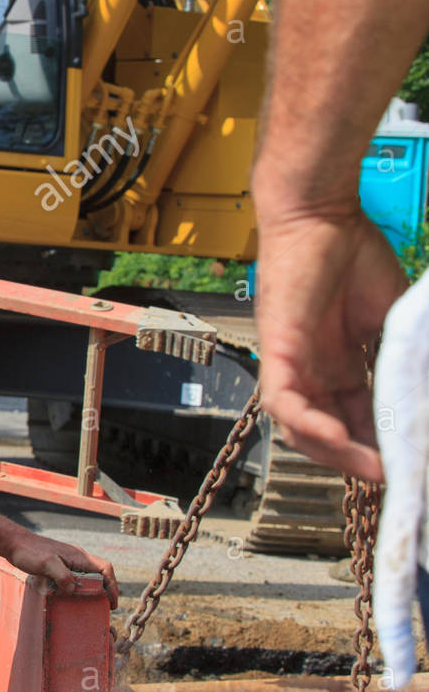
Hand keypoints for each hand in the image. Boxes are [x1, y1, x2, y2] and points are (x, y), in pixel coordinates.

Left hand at [5, 532, 117, 607]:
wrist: (13, 543)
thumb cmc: (30, 552)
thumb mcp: (47, 564)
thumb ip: (62, 576)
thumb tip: (73, 590)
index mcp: (79, 557)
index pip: (105, 569)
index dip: (113, 585)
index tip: (112, 602)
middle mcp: (77, 559)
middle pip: (99, 574)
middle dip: (105, 590)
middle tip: (104, 608)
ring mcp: (67, 562)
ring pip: (87, 577)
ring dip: (92, 591)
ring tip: (91, 607)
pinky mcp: (58, 567)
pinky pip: (75, 579)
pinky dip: (78, 589)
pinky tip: (72, 599)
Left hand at [255, 209, 405, 481]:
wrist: (321, 216)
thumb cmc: (351, 255)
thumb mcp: (388, 320)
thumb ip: (398, 358)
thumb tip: (419, 393)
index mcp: (335, 364)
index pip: (355, 418)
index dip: (379, 443)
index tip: (406, 461)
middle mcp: (309, 369)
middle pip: (328, 432)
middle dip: (360, 459)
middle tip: (394, 476)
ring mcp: (290, 361)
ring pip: (302, 426)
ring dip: (337, 452)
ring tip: (373, 468)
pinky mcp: (277, 348)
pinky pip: (285, 400)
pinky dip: (310, 424)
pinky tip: (338, 439)